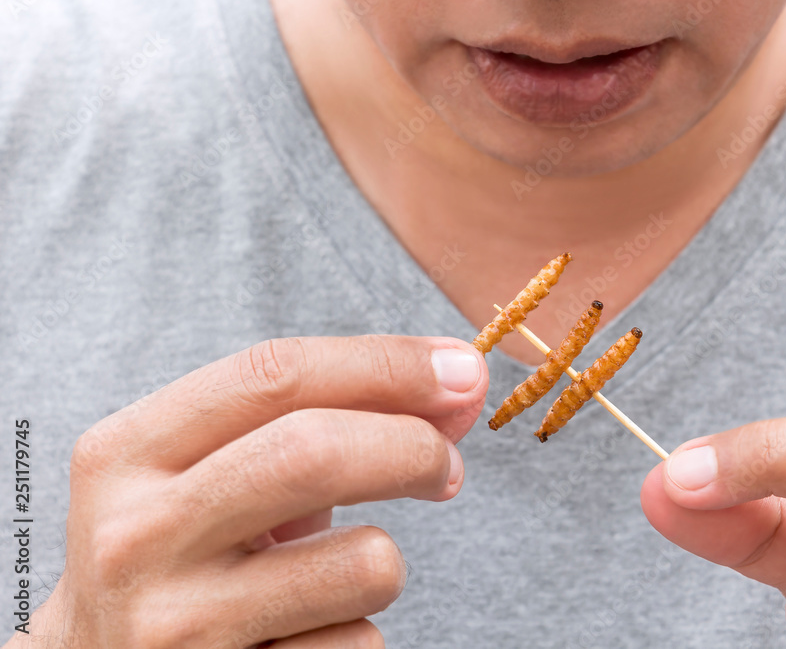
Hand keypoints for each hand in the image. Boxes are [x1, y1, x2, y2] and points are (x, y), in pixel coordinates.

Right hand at [6, 336, 486, 647]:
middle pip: (316, 452)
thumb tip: (460, 387)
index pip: (275, 374)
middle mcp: (135, 536)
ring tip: (342, 578)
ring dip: (386, 564)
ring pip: (365, 564)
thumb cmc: (185, 557)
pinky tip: (302, 639)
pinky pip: (358, 645)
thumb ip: (324, 422)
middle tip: (449, 465)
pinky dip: (356, 634)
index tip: (462, 368)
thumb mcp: (218, 475)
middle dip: (415, 446)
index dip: (386, 363)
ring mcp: (174, 627)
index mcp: (125, 454)